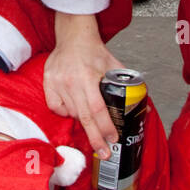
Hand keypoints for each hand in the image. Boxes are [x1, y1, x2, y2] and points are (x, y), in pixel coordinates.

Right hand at [43, 12, 119, 151]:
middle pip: (84, 118)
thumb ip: (125, 84)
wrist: (73, 36)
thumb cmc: (93, 51)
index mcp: (88, 77)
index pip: (98, 109)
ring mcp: (57, 83)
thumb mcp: (113, 65)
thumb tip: (141, 104)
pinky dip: (65, 111)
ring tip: (89, 114)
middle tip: (104, 153)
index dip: (105, 127)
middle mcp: (71, 82)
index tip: (112, 139)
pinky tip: (72, 106)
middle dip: (95, 138)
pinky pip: (55, 108)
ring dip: (82, 119)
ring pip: (70, 113)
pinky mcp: (47, 83)